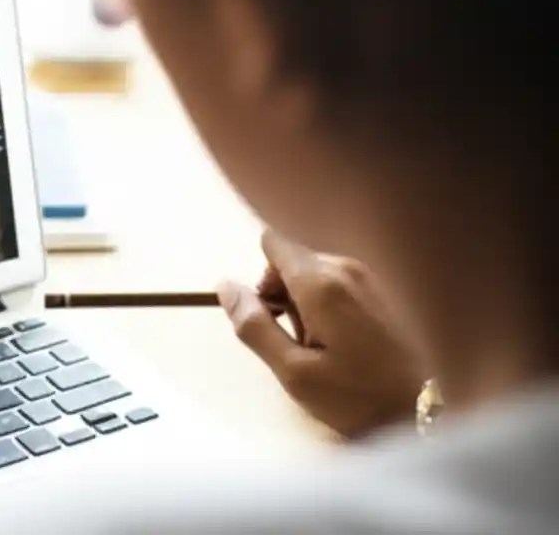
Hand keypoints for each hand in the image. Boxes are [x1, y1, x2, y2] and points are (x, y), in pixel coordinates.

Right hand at [218, 230, 423, 438]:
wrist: (429, 412)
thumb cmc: (357, 396)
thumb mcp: (293, 372)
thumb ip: (253, 326)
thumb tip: (225, 286)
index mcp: (320, 282)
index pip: (274, 243)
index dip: (261, 277)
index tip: (270, 316)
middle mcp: (346, 268)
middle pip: (293, 262)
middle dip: (283, 297)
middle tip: (298, 345)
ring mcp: (370, 278)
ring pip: (316, 276)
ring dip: (308, 307)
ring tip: (325, 352)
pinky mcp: (386, 293)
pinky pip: (340, 287)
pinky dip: (331, 311)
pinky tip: (349, 348)